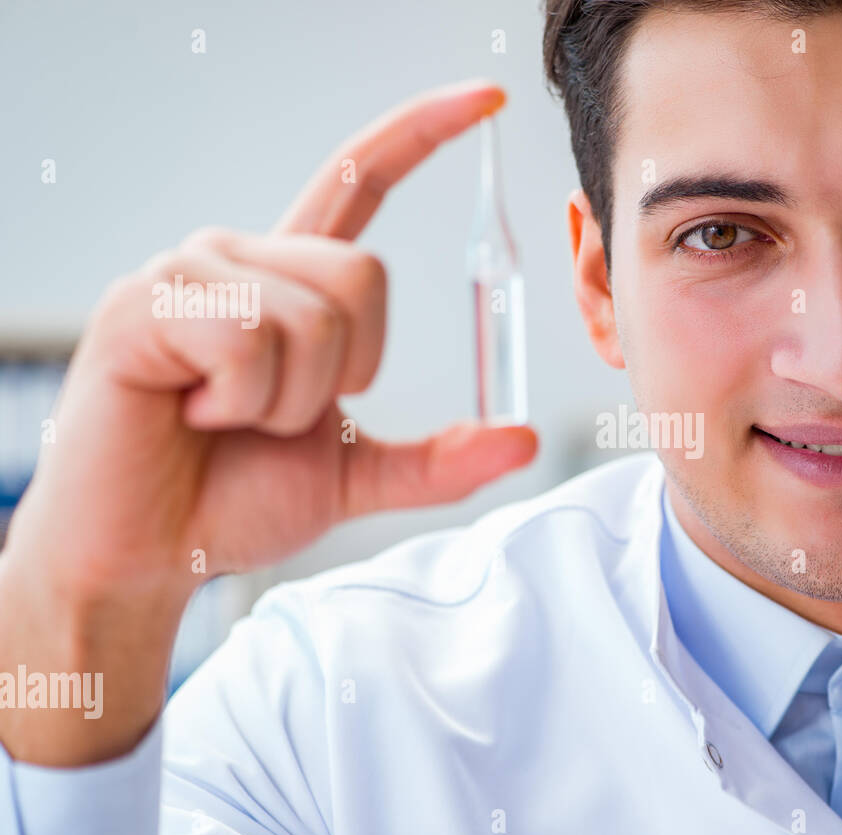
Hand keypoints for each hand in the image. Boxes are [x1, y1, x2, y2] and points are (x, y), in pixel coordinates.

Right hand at [0, 79, 537, 764]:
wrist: (151, 556)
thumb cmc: (232, 500)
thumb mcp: (355, 477)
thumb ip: (438, 460)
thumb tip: (525, 442)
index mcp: (292, 283)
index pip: (362, 180)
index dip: (423, 134)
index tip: (487, 99)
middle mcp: (241, 257)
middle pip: (362, 276)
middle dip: (342, 375)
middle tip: (276, 416)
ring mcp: (188, 274)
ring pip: (311, 315)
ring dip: (288, 401)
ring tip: (226, 417)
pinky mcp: (142, 306)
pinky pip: (249, 337)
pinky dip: (241, 400)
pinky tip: (192, 412)